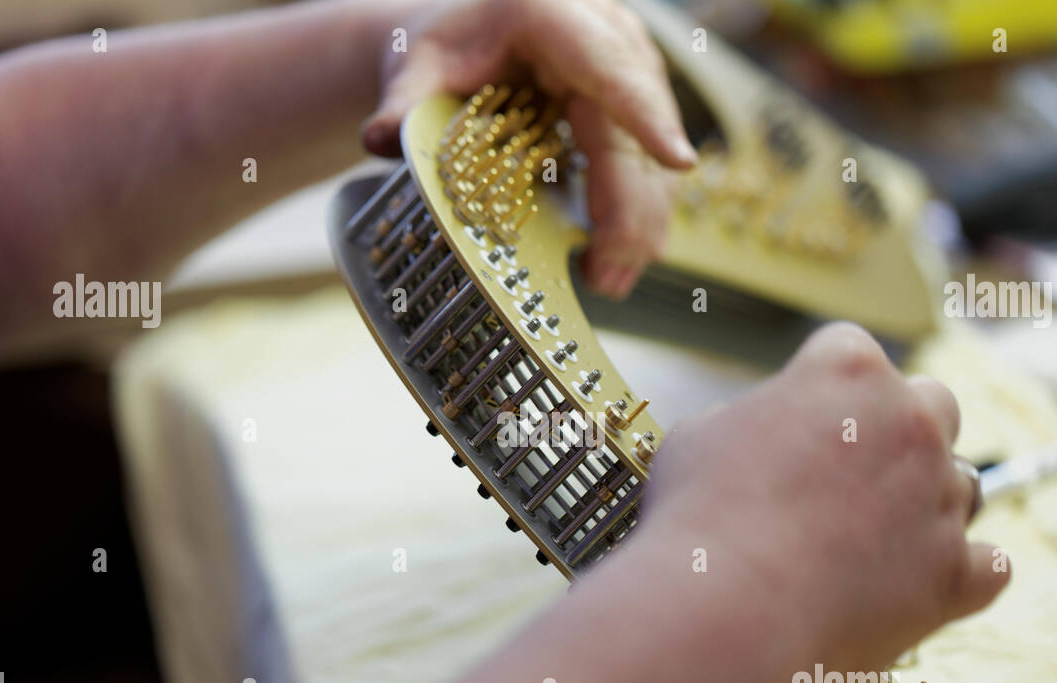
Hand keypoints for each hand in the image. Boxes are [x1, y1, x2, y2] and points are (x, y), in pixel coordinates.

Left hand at [361, 0, 695, 299]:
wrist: (467, 36)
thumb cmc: (446, 45)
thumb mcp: (417, 66)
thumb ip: (401, 103)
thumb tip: (379, 138)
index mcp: (554, 13)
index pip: (608, 69)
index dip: (647, 117)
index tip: (677, 160)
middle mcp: (608, 36)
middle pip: (635, 131)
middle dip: (629, 211)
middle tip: (606, 276)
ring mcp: (630, 72)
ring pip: (651, 156)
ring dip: (638, 226)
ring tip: (607, 281)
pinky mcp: (635, 108)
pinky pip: (645, 166)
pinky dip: (633, 217)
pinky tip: (613, 260)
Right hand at [645, 323, 1009, 673]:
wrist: (723, 614)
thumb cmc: (696, 518)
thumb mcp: (700, 436)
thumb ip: (753, 421)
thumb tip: (769, 440)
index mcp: (847, 369)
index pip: (850, 350)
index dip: (820, 387)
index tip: (796, 423)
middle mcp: (911, 421)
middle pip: (932, 403)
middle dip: (898, 432)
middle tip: (847, 477)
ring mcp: (940, 498)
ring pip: (963, 484)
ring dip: (928, 504)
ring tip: (867, 543)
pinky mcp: (955, 574)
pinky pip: (991, 565)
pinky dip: (961, 574)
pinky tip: (920, 583)